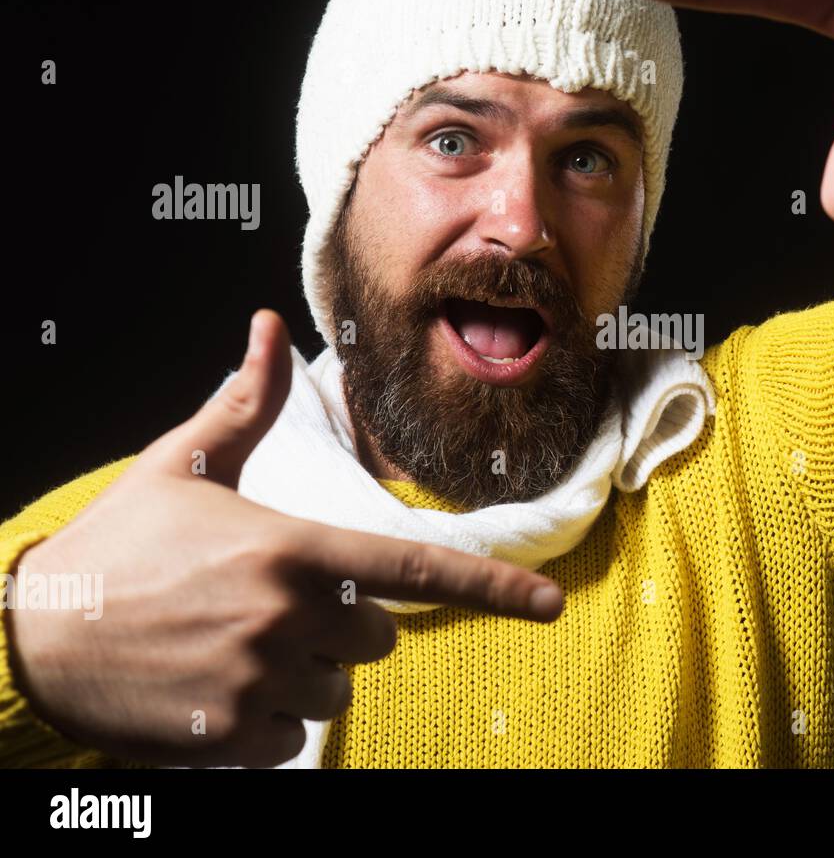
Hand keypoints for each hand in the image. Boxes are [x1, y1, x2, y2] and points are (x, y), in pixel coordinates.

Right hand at [6, 310, 563, 767]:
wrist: (33, 637)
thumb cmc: (118, 545)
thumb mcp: (181, 465)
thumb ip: (245, 404)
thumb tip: (268, 326)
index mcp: (292, 549)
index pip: (414, 569)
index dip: (493, 588)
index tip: (551, 606)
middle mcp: (289, 618)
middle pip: (376, 637)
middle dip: (342, 624)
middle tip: (268, 606)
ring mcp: (262, 682)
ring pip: (338, 690)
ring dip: (304, 674)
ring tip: (233, 645)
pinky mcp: (235, 737)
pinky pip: (296, 739)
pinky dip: (268, 720)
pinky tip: (215, 687)